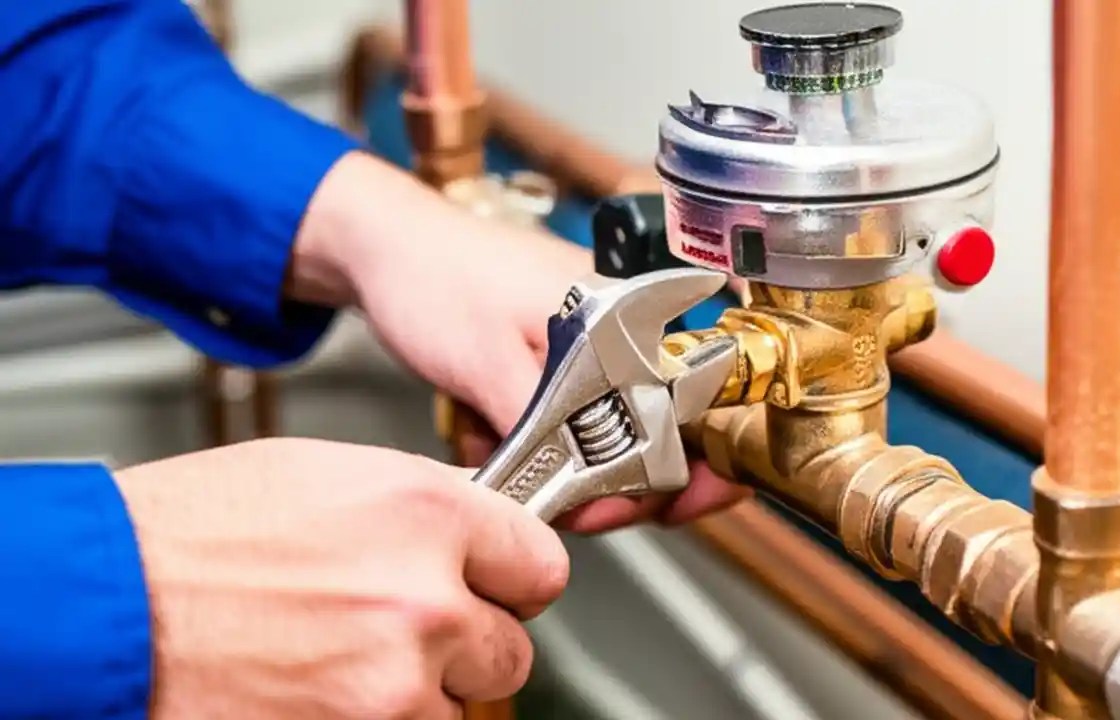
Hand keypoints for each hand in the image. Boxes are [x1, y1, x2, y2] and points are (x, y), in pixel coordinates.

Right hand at [114, 438, 567, 718]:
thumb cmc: (196, 534)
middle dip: (468, 639)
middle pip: (511, 645)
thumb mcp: (331, 474)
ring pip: (462, 704)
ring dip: (423, 690)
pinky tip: (328, 689)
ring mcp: (394, 685)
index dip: (513, 575)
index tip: (496, 582)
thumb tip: (481, 521)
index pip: (542, 564)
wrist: (109, 608)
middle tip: (407, 625)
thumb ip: (426, 503)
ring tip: (345, 656)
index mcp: (427, 514)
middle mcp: (425, 600)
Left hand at [288, 152, 750, 530]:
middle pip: (665, 433)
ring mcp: (593, 349)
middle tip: (577, 507)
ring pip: (614, 440)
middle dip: (620, 483)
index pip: (704, 399)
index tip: (672, 506)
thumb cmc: (434, 274)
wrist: (383, 248)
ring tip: (514, 453)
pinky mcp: (561, 366)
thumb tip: (587, 487)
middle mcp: (623, 327)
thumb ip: (546, 432)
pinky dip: (541, 447)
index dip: (698, 464)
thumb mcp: (487, 365)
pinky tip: (500, 435)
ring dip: (568, 467)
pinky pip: (573, 427)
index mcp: (628, 311)